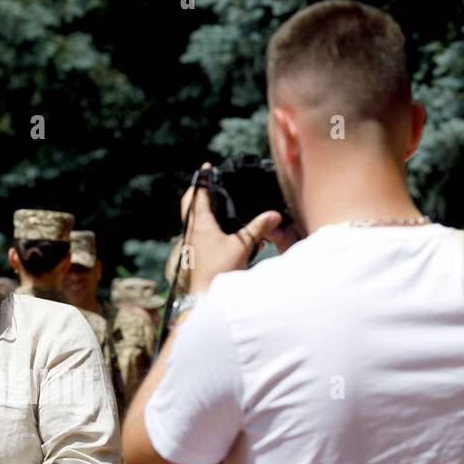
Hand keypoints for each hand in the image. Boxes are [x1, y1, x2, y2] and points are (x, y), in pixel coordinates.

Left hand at [181, 164, 297, 294]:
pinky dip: (203, 222)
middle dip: (197, 191)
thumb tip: (274, 214)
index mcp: (200, 223)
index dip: (202, 179)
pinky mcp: (193, 253)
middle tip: (208, 182)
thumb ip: (258, 228)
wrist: (204, 296)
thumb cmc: (220, 270)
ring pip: (191, 217)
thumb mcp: (243, 246)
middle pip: (189, 203)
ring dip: (199, 207)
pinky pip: (195, 231)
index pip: (197, 194)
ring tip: (213, 200)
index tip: (207, 166)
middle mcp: (191, 230)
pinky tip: (215, 227)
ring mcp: (190, 242)